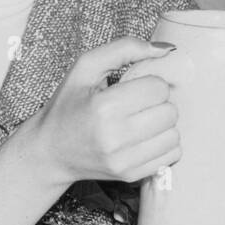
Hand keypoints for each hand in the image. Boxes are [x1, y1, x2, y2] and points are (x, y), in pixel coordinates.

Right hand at [29, 37, 179, 184]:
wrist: (50, 152)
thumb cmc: (68, 105)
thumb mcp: (85, 67)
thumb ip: (124, 48)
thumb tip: (167, 49)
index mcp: (104, 106)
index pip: (158, 88)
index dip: (150, 83)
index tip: (134, 88)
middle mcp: (115, 137)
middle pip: (170, 112)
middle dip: (159, 103)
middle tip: (139, 105)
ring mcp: (123, 160)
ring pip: (174, 135)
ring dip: (163, 125)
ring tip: (142, 122)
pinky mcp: (130, 175)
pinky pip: (172, 155)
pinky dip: (163, 144)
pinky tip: (144, 139)